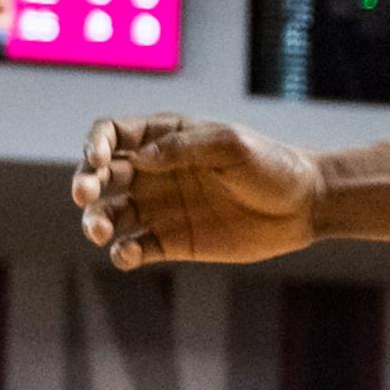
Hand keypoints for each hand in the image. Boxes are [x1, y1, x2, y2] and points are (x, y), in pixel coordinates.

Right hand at [71, 117, 322, 268]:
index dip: (96, 145)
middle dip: (85, 183)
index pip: (113, 136)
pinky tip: (127, 254)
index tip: (98, 160)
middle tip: (85, 195)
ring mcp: (161, 207)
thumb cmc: (271, 166)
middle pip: (101, 175)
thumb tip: (140, 157)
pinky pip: (136, 248)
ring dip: (96, 221)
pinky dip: (124, 253)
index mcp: (165, 139)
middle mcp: (154, 172)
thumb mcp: (231, 146)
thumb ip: (185, 148)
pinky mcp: (172, 241)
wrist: (304, 206)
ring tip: (99, 231)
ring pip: (111, 213)